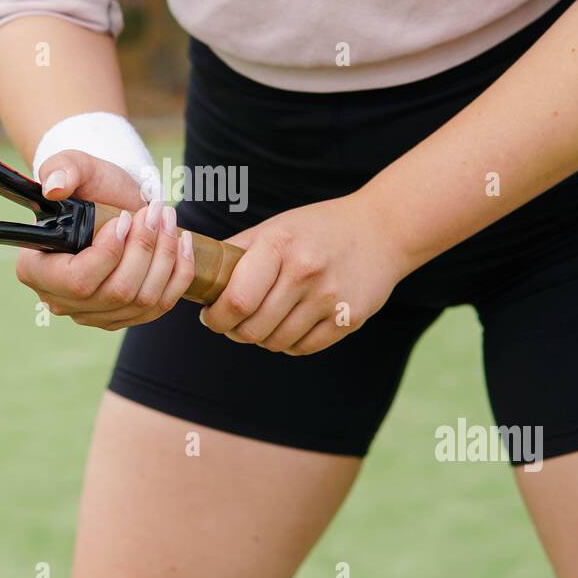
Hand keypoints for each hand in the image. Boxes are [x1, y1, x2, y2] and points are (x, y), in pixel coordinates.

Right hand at [15, 150, 195, 329]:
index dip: (108, 252)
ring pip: (142, 301)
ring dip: (165, 257)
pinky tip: (183, 242)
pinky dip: (178, 274)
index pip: (77, 281)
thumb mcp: (72, 166)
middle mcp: (60, 299)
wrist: (110, 199)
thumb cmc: (88, 185)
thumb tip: (54, 187)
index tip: (124, 219)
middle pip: (116, 293)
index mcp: (36, 269)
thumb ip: (60, 170)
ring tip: (167, 218)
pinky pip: (159, 306)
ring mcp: (93, 314)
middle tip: (154, 212)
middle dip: (144, 248)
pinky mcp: (123, 316)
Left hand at [199, 192, 410, 354]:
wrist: (382, 229)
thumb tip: (196, 278)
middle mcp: (305, 272)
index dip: (217, 317)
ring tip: (262, 322)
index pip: (237, 300)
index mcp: (280, 246)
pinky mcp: (350, 318)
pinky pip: (304, 348)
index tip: (211, 316)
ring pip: (277, 342)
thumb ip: (237, 254)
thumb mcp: (275, 228)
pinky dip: (289, 343)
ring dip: (262, 338)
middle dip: (236, 331)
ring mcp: (330, 298)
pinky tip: (288, 326)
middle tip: (233, 323)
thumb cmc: (317, 229)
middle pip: (254, 328)